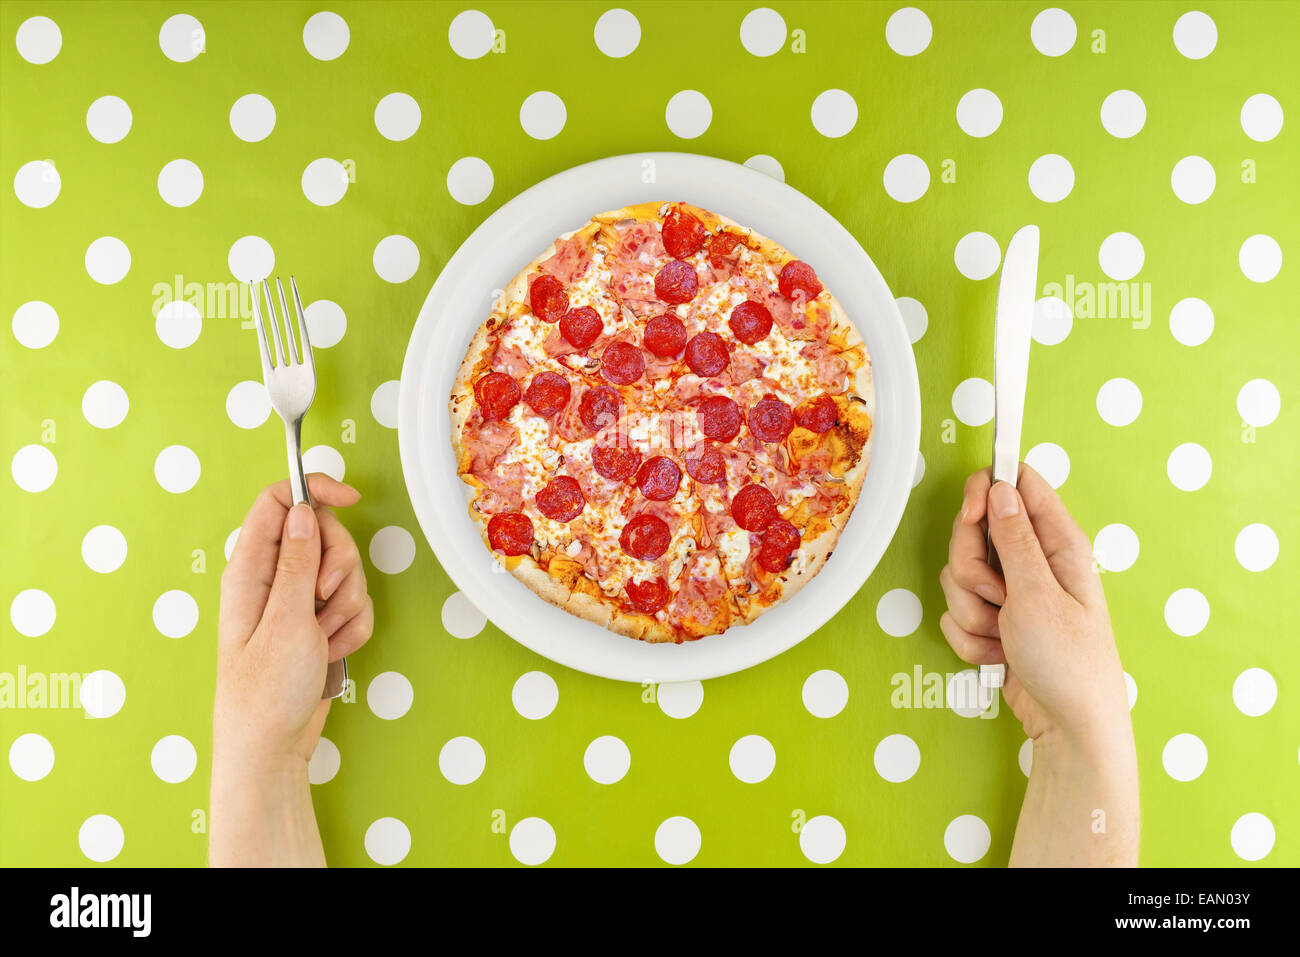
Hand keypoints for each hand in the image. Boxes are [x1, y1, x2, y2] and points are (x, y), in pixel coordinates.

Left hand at [210, 474, 372, 866]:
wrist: (271, 748)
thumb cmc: (264, 692)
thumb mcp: (285, 620)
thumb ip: (296, 560)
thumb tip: (302, 509)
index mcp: (250, 568)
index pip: (280, 500)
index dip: (315, 490)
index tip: (352, 499)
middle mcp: (273, 579)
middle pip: (324, 534)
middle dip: (340, 566)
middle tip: (325, 599)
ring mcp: (297, 602)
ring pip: (345, 572)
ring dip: (347, 605)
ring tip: (324, 640)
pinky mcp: (318, 624)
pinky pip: (353, 606)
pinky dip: (350, 629)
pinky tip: (331, 654)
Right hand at [940, 465, 1138, 865]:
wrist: (1069, 726)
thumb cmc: (1069, 662)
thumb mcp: (1037, 593)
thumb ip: (1013, 538)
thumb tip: (1000, 488)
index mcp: (1057, 542)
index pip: (1015, 483)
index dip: (984, 492)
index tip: (970, 517)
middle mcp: (1034, 561)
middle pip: (972, 532)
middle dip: (971, 570)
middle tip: (997, 597)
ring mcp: (1013, 593)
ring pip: (959, 577)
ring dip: (972, 611)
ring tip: (1005, 634)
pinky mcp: (995, 621)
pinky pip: (958, 614)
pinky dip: (972, 638)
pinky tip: (1001, 654)